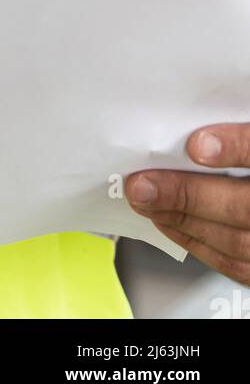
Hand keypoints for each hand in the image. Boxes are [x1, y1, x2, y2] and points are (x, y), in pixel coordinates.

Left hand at [126, 124, 249, 285]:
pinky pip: (238, 265)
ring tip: (146, 200)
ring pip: (239, 242)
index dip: (237, 147)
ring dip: (185, 221)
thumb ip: (238, 124)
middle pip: (248, 206)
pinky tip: (169, 222)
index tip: (197, 144)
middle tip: (144, 184)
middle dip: (191, 195)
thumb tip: (198, 119)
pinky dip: (198, 243)